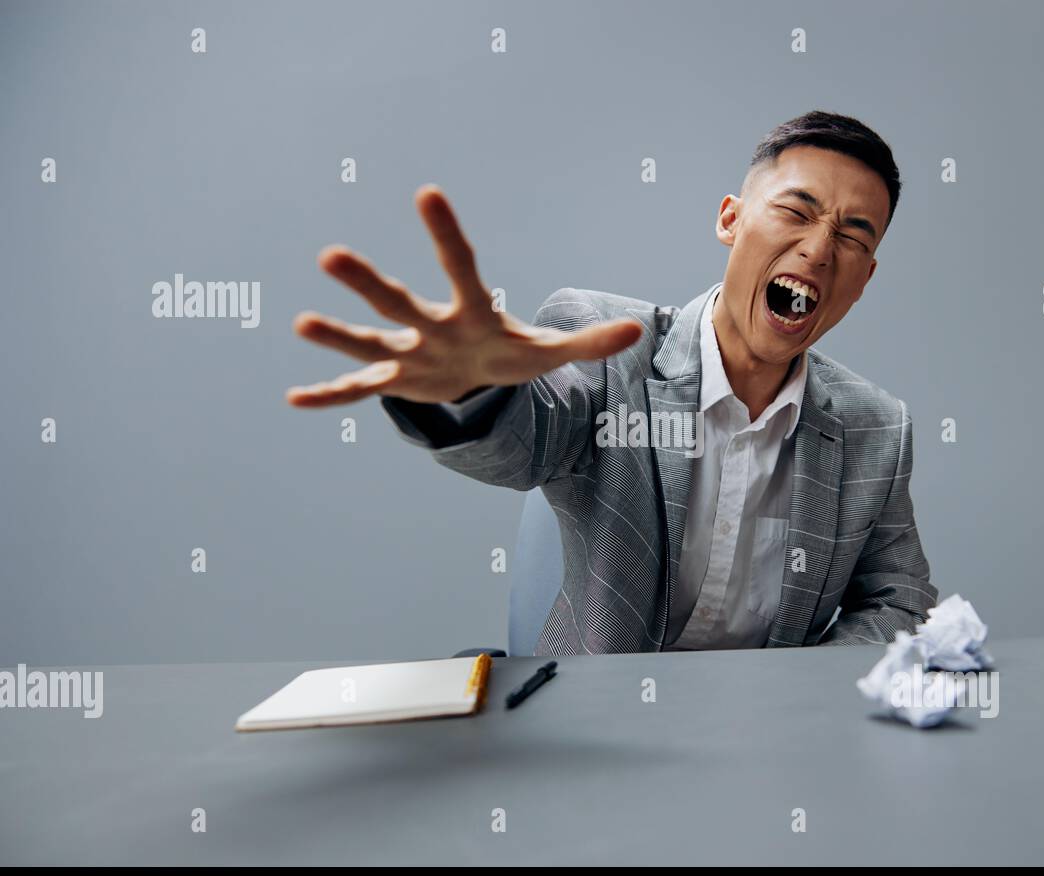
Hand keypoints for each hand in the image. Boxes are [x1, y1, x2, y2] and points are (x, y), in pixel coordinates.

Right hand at [286, 185, 642, 407]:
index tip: (426, 192)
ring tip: (301, 323)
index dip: (445, 234)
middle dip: (368, 283)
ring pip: (370, 344)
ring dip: (338, 337)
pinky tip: (294, 400)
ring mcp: (408, 354)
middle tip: (330, 255)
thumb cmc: (510, 351)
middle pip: (399, 302)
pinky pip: (358, 392)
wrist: (477, 375)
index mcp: (471, 311)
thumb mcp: (549, 352)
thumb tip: (635, 332)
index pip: (460, 267)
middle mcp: (431, 326)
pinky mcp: (395, 383)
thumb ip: (587, 342)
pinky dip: (328, 396)